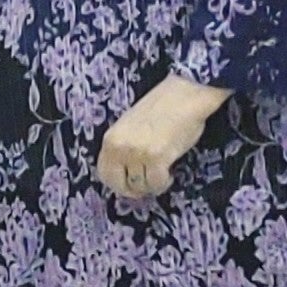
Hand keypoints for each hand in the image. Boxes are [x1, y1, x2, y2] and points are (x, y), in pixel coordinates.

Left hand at [97, 73, 229, 197]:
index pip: (104, 173)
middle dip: (134, 190)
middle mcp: (119, 147)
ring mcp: (136, 152)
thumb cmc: (160, 110)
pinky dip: (164, 182)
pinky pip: (157, 183)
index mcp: (110, 138)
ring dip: (153, 184)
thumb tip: (126, 174)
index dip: (118, 184)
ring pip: (141, 186)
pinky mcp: (156, 157)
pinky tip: (170, 172)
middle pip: (119, 184)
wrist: (183, 96)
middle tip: (147, 186)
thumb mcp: (130, 128)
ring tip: (162, 172)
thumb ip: (124, 148)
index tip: (130, 186)